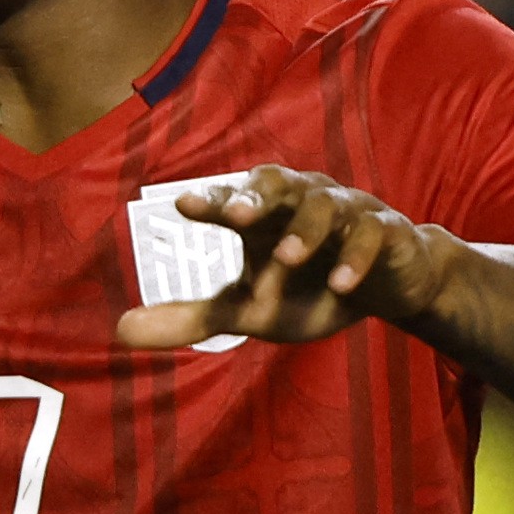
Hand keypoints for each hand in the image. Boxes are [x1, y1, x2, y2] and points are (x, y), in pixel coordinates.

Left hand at [118, 166, 468, 355]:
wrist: (394, 288)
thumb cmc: (314, 288)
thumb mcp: (251, 309)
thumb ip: (191, 317)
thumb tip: (120, 330)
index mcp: (266, 216)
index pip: (232, 201)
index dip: (211, 201)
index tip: (183, 206)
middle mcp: (303, 203)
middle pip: (277, 183)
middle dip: (255, 196)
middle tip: (236, 215)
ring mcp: (348, 213)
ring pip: (326, 205)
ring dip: (306, 230)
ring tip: (288, 258)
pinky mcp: (388, 233)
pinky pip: (372, 234)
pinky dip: (356, 257)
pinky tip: (342, 284)